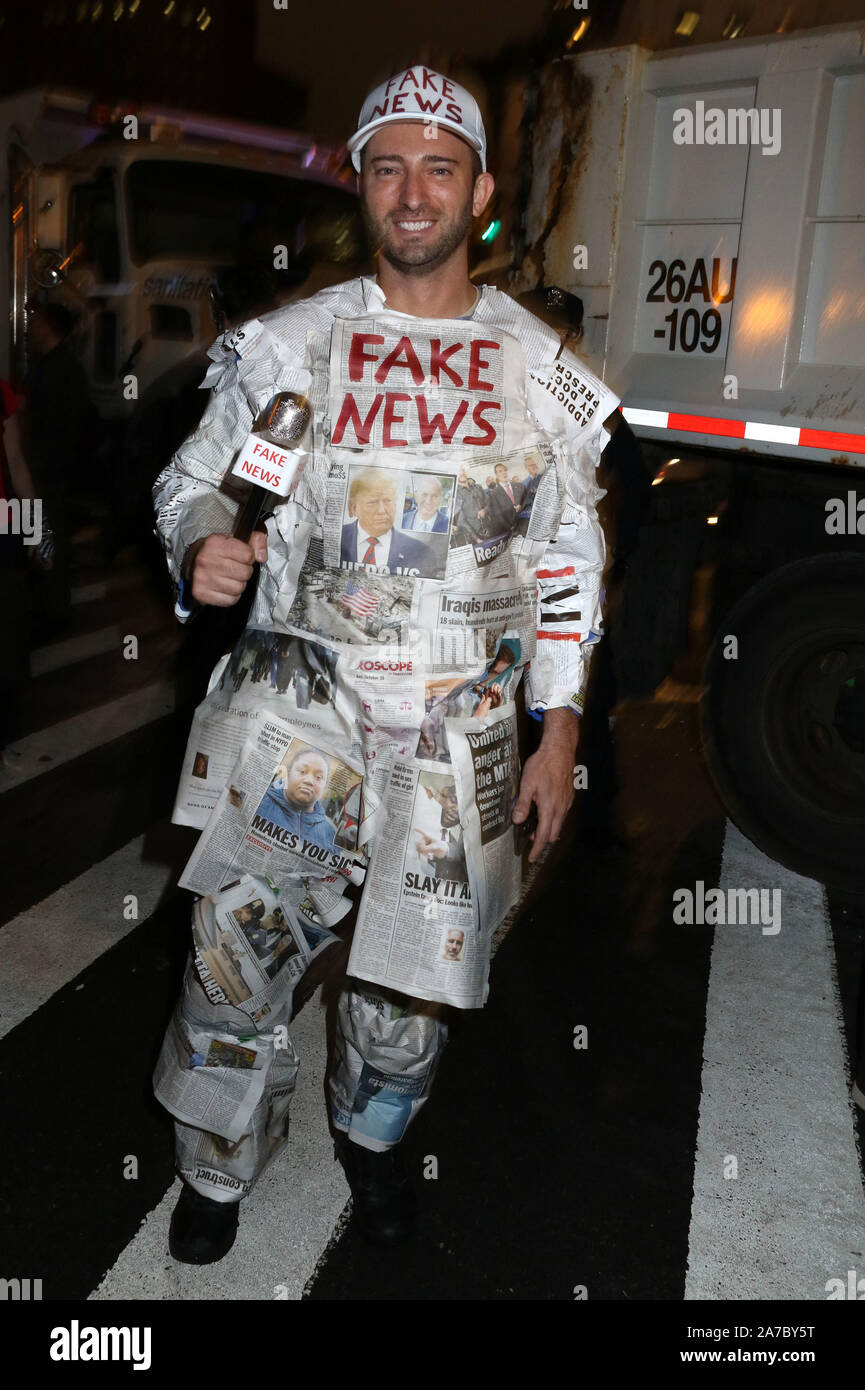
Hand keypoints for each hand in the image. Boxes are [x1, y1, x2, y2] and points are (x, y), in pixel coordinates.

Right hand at [186, 531, 267, 606]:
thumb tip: (261, 557)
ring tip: (230, 578)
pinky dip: (231, 596)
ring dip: (238, 584)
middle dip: (245, 571)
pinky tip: (224, 587)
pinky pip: (230, 600)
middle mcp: (206, 560)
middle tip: (235, 568)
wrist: (191, 564)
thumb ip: (255, 541)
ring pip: (239, 588)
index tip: (241, 557)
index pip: (248, 554)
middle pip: (245, 573)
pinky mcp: (201, 594)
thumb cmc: (216, 552)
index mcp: (215, 543)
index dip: (249, 557)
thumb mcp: (234, 539)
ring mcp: (202, 578)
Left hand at [511, 712, 578, 863]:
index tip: (531, 858)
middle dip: (542, 841)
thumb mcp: (527, 784)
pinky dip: (553, 820)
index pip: (543, 835)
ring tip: (535, 829)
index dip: (537, 849)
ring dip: (548, 830)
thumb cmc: (543, 764)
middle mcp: (560, 808)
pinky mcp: (569, 796)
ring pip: (558, 824)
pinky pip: (562, 814)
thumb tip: (517, 821)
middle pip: (553, 834)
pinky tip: (545, 813)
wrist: (560, 749)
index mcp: (549, 807)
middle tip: (530, 843)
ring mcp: (567, 802)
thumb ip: (522, 804)